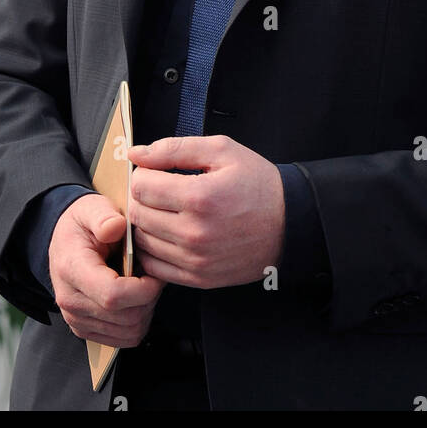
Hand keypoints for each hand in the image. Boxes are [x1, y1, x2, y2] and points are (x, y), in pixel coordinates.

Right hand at [48, 193, 163, 347]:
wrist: (64, 241)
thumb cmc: (83, 224)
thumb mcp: (92, 208)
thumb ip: (104, 216)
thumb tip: (115, 227)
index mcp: (72, 270)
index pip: (113, 295)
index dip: (144, 288)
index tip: (155, 272)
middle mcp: (70, 301)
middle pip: (126, 318)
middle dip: (150, 298)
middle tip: (153, 275)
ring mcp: (76, 319)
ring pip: (129, 333)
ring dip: (146, 311)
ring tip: (144, 285)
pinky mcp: (84, 330)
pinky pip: (123, 339)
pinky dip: (137, 322)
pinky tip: (135, 299)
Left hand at [127, 135, 284, 288]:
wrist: (290, 223)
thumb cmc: (258, 184)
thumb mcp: (222, 151)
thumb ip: (174, 149)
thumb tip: (136, 154)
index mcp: (200, 197)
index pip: (140, 187)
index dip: (143, 174)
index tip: (154, 173)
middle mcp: (195, 233)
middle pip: (137, 214)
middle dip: (141, 198)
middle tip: (158, 190)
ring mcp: (196, 260)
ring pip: (142, 241)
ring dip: (146, 224)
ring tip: (164, 211)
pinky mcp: (199, 278)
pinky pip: (155, 267)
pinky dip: (153, 250)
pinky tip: (168, 235)